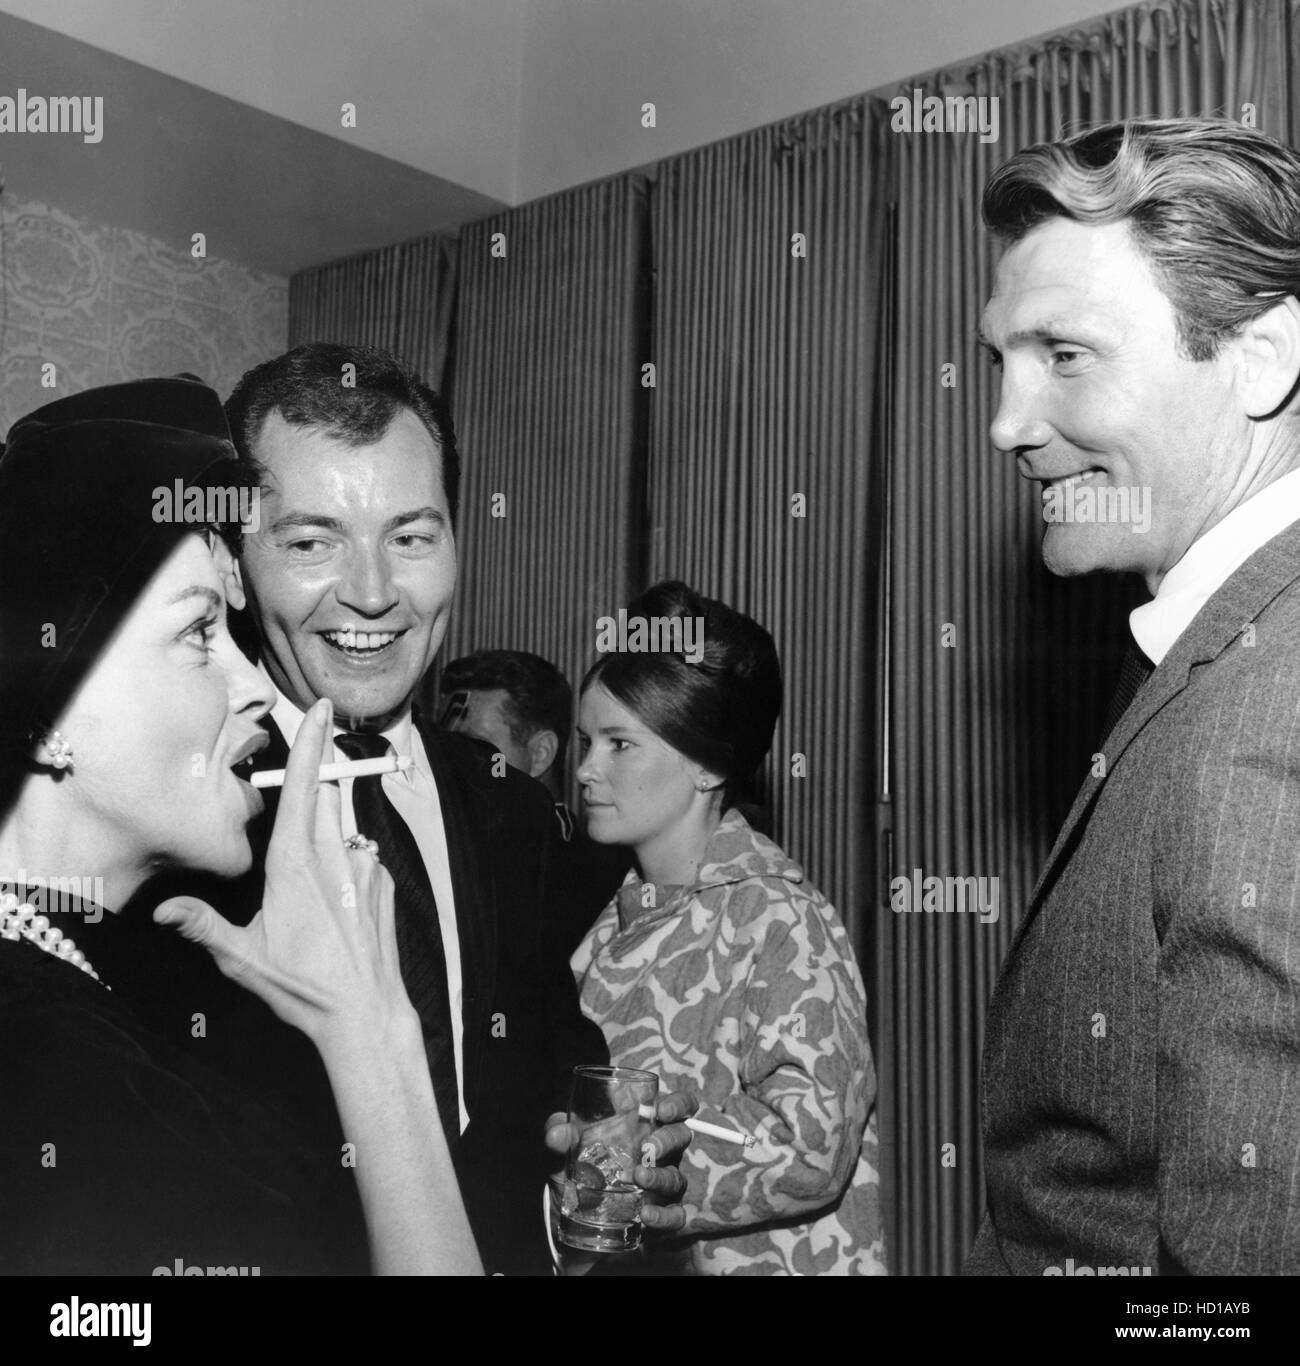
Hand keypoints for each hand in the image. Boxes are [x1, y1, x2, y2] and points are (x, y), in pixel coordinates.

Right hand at [153, 697, 411, 1049]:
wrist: (365, 1012)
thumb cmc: (303, 986)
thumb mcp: (242, 958)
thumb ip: (203, 925)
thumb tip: (164, 910)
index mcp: (294, 865)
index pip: (300, 788)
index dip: (309, 743)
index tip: (318, 708)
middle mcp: (333, 856)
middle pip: (325, 795)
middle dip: (314, 785)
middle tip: (302, 808)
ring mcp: (364, 867)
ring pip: (343, 826)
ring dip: (328, 834)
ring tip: (316, 887)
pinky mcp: (383, 882)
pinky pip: (362, 856)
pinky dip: (348, 865)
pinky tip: (338, 906)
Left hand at [544, 1089, 698, 1233]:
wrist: (573, 1216)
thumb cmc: (579, 1168)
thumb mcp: (564, 1150)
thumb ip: (559, 1136)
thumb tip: (557, 1133)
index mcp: (645, 1126)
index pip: (678, 1107)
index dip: (679, 1104)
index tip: (662, 1109)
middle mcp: (660, 1152)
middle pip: (681, 1137)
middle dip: (668, 1139)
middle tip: (649, 1147)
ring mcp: (663, 1184)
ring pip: (677, 1177)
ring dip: (661, 1177)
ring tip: (639, 1179)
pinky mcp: (661, 1214)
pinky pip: (675, 1215)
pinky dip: (664, 1215)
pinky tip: (646, 1215)